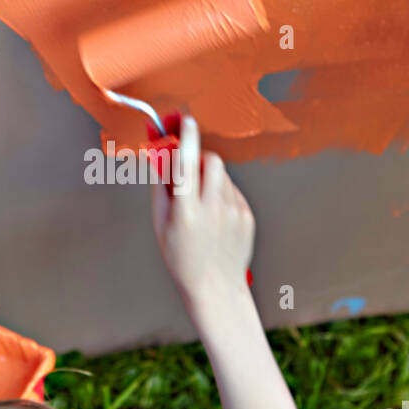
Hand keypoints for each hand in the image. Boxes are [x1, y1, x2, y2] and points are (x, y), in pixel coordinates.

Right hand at [151, 115, 254, 321]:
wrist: (215, 286)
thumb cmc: (182, 258)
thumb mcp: (161, 225)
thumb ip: (162, 188)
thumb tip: (163, 156)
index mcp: (186, 212)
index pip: (186, 165)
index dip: (187, 138)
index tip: (186, 121)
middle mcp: (212, 210)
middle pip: (211, 162)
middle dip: (200, 158)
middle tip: (191, 172)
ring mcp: (234, 212)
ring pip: (222, 176)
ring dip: (210, 181)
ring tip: (203, 208)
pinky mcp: (247, 215)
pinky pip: (233, 191)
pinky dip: (222, 196)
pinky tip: (217, 219)